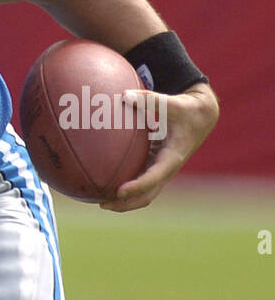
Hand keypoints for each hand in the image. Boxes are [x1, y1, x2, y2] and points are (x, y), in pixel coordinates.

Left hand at [99, 83, 219, 212]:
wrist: (201, 117)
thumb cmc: (186, 109)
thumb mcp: (171, 103)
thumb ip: (149, 99)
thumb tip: (124, 95)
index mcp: (172, 157)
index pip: (154, 177)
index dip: (137, 186)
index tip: (119, 191)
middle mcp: (167, 168)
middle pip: (147, 195)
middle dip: (126, 203)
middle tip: (102, 204)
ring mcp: (161, 170)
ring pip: (144, 193)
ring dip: (124, 201)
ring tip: (98, 201)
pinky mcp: (156, 167)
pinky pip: (140, 184)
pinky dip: (125, 189)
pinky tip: (104, 185)